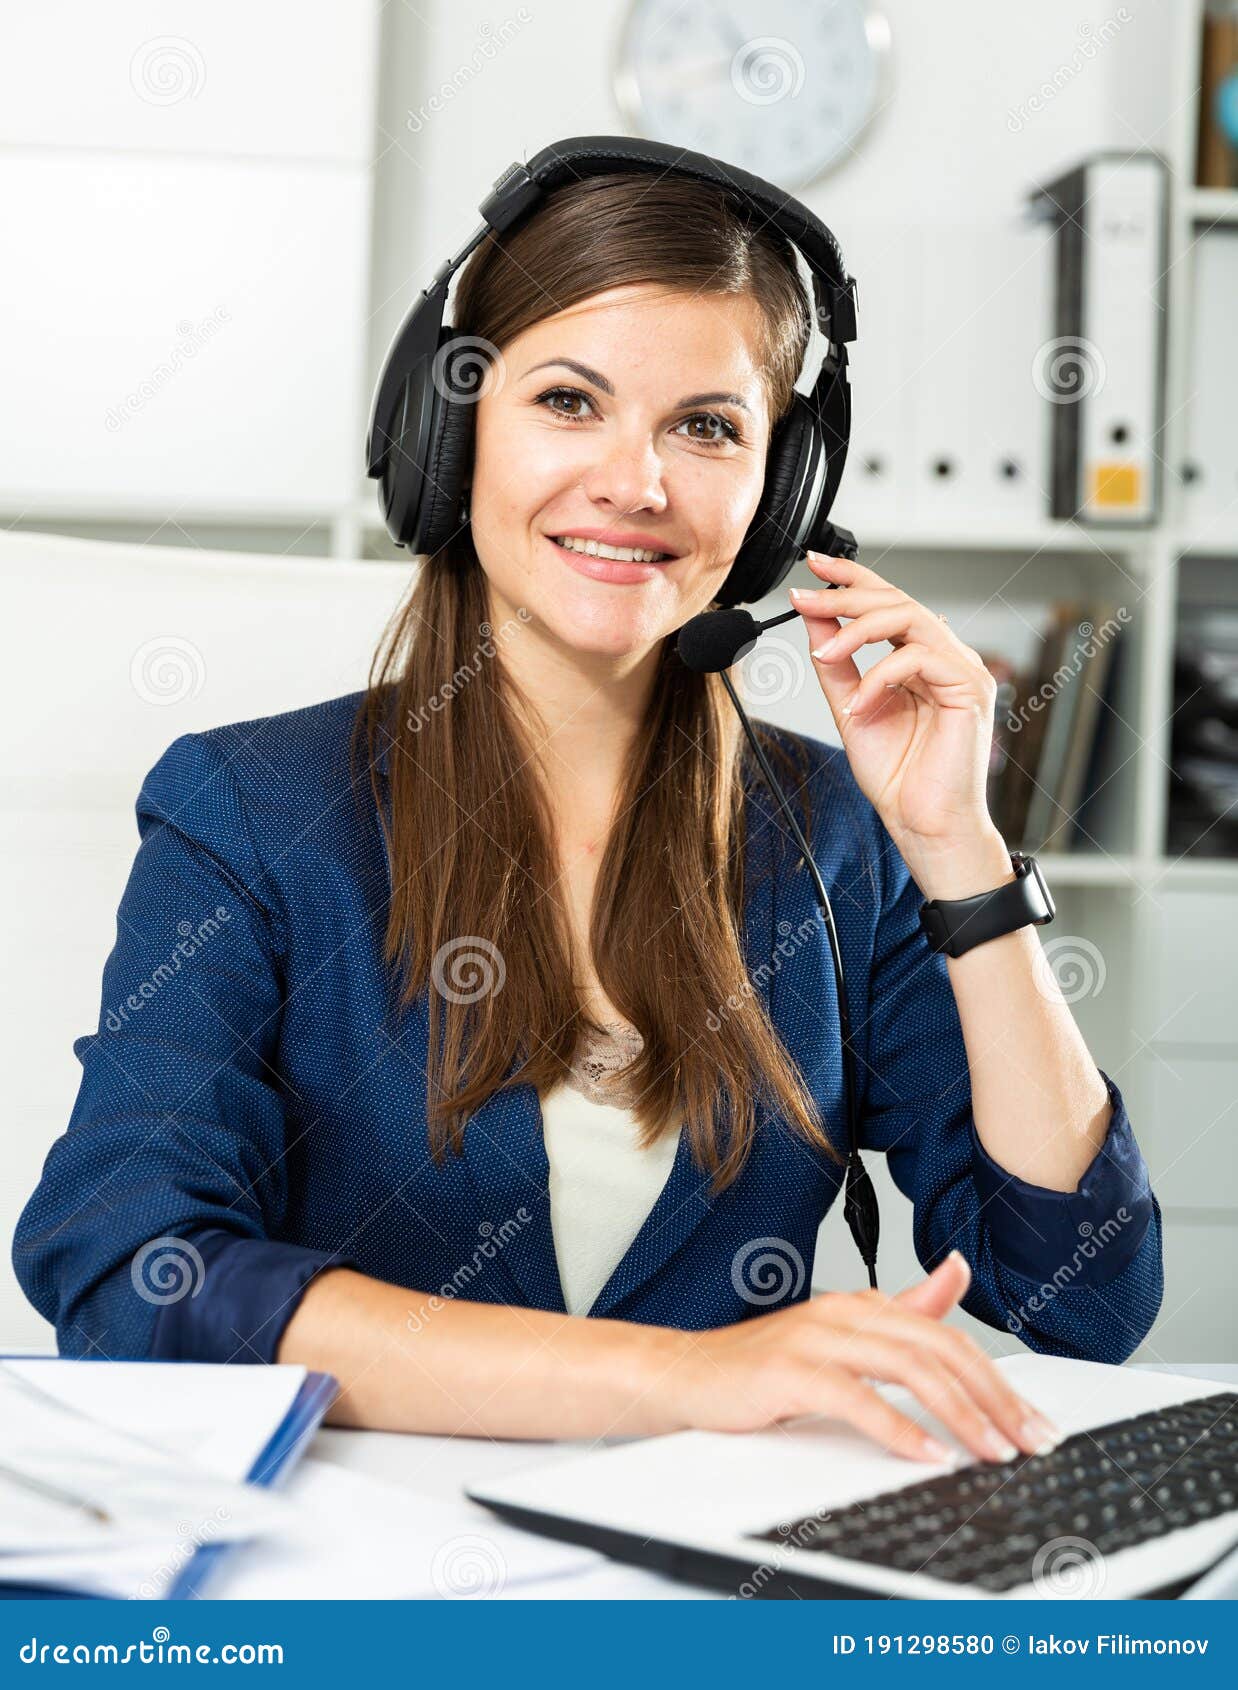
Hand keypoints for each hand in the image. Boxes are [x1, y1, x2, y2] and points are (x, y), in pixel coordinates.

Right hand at [658, 1253, 1061, 1463]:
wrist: (684, 1375)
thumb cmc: (761, 1366)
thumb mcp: (842, 1337)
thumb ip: (904, 1309)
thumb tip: (956, 1272)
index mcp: (862, 1305)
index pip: (948, 1337)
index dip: (997, 1381)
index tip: (1032, 1423)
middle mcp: (845, 1312)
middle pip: (939, 1348)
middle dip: (994, 1398)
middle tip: (1029, 1440)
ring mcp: (817, 1338)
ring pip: (909, 1368)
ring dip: (960, 1414)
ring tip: (991, 1450)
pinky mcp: (790, 1372)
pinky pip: (857, 1398)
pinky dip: (899, 1429)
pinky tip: (927, 1455)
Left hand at [787, 552, 998, 855]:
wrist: (923, 823)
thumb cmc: (899, 776)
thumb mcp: (850, 707)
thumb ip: (836, 662)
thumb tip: (813, 616)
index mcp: (921, 658)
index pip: (888, 602)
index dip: (852, 578)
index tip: (813, 566)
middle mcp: (946, 657)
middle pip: (897, 600)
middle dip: (844, 595)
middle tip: (804, 597)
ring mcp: (962, 669)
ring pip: (909, 617)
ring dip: (856, 630)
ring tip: (825, 654)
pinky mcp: (969, 688)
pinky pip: (918, 657)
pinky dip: (879, 677)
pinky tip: (858, 704)